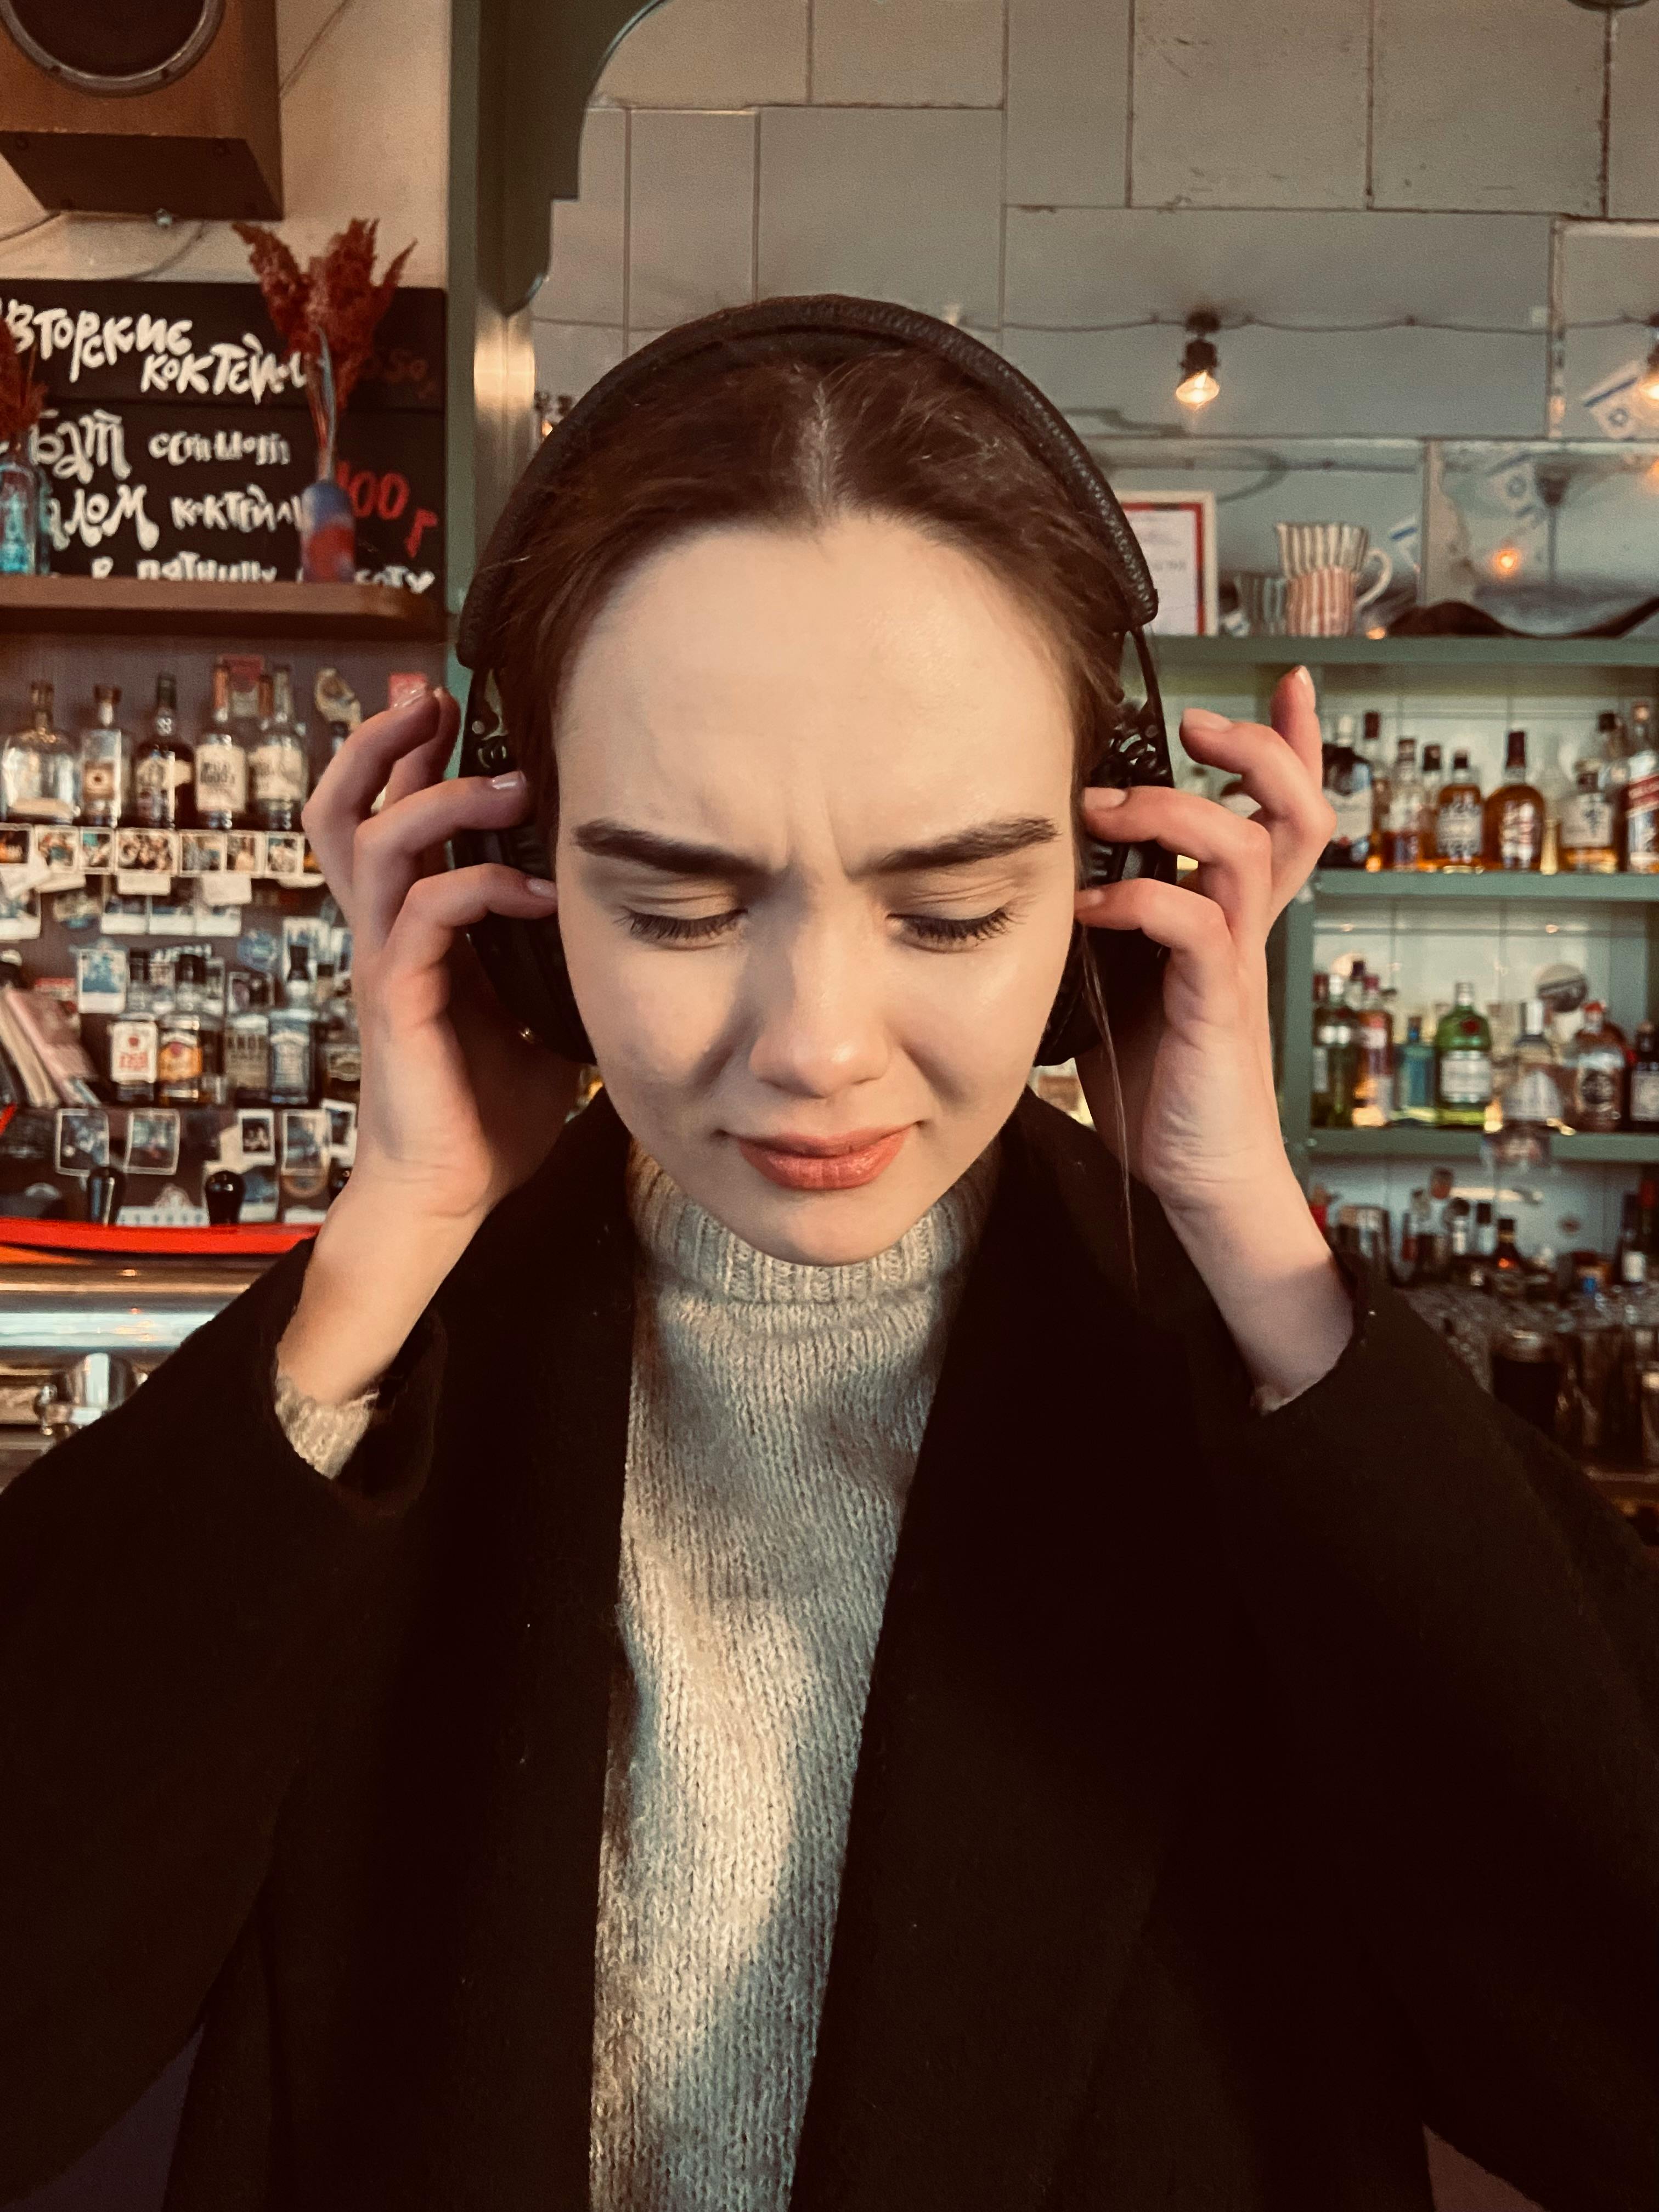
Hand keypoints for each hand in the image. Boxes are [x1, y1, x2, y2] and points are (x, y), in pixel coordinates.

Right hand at [300, 683, 579, 1227]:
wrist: (453, 1190)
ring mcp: (386, 962)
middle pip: (344, 810)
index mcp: (413, 929)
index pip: (386, 819)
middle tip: (430, 697)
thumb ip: (558, 958)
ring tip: (508, 781)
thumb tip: (631, 916)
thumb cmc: (490, 1108)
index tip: (443, 704)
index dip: (403, 756)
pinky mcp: (398, 999)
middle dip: (382, 744)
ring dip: (440, 799)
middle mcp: (386, 933)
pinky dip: (479, 887)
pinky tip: (534, 892)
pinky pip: (426, 917)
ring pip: (376, 845)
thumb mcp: (541, 1014)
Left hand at [1071, 665, 1330, 1218]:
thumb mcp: (1121, 986)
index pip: (1280, 814)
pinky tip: (1089, 908)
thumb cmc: (1156, 1088)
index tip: (1287, 682)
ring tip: (1106, 810)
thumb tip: (1042, 877)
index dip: (1293, 744)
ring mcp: (1237, 966)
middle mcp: (1245, 930)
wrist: (1196, 1180)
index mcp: (1229, 919)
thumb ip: (1104, 930)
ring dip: (1174, 812)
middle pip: (1295, 811)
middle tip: (1197, 725)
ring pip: (1244, 849)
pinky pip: (1194, 927)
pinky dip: (1139, 900)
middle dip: (1256, 748)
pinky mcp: (1217, 1008)